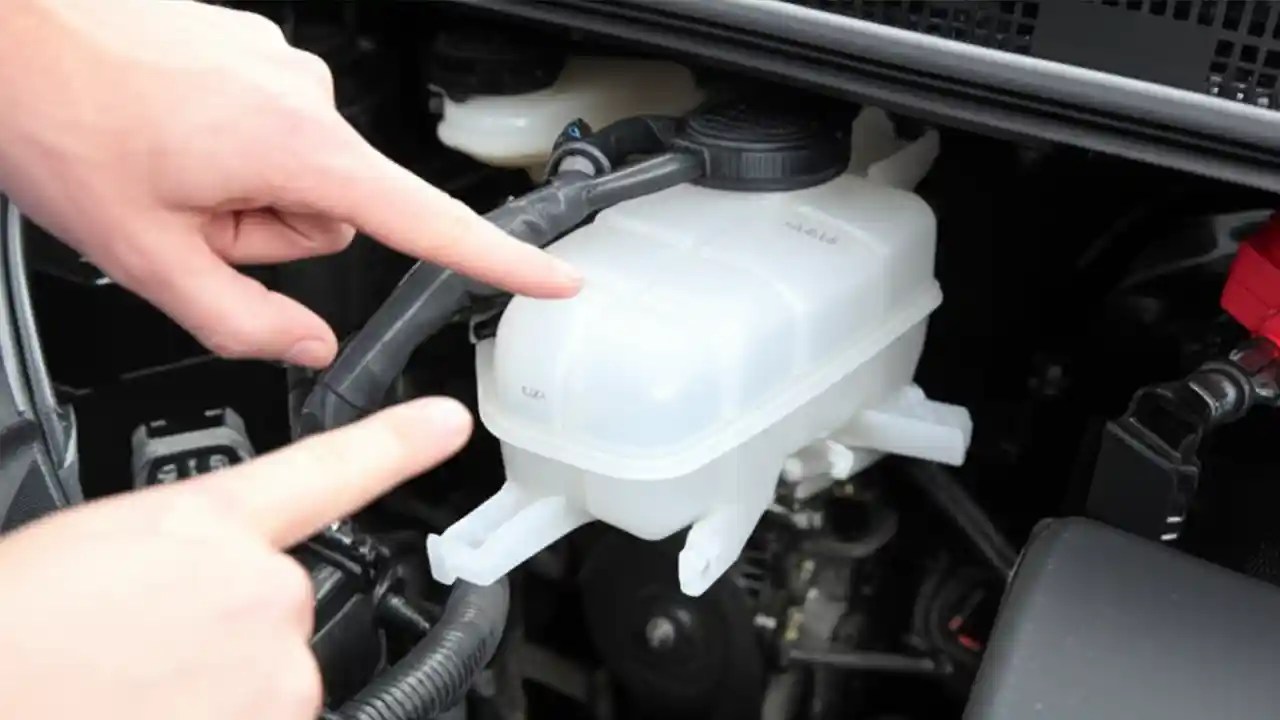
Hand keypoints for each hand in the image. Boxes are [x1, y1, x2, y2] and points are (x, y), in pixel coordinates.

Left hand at [0, 0, 579, 366]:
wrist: (7, 19)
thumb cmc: (58, 113)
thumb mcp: (144, 252)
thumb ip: (241, 319)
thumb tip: (307, 344)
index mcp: (297, 149)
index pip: (427, 222)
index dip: (501, 260)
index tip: (558, 279)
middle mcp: (306, 97)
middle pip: (331, 212)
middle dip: (266, 231)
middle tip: (187, 212)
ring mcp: (282, 65)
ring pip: (294, 171)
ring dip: (240, 188)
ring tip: (167, 166)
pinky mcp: (255, 49)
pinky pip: (267, 124)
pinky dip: (223, 145)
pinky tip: (164, 130)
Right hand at [0, 396, 471, 718]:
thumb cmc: (15, 630)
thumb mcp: (99, 548)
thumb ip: (183, 550)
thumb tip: (198, 577)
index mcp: (211, 521)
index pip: (331, 468)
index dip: (400, 442)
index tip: (450, 422)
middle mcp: (264, 588)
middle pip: (281, 606)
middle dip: (228, 630)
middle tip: (144, 648)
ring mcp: (277, 668)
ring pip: (272, 679)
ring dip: (221, 688)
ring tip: (133, 688)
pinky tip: (151, 710)